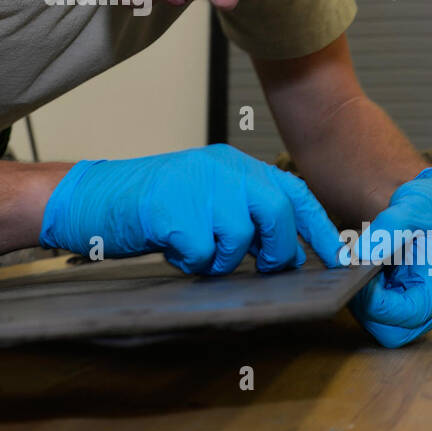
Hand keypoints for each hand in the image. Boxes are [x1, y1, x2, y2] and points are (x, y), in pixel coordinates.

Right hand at [40, 143, 344, 275]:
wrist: (89, 196)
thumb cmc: (147, 203)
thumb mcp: (203, 194)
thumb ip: (242, 211)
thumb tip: (287, 251)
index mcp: (231, 163)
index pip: (292, 191)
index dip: (320, 228)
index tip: (342, 257)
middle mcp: (220, 168)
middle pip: (275, 213)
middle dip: (274, 250)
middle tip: (258, 267)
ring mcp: (196, 186)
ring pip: (239, 239)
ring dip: (220, 259)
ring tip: (191, 249)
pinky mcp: (172, 210)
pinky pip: (203, 253)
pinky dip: (189, 262)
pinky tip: (170, 247)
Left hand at [346, 167, 431, 347]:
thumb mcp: (410, 206)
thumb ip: (384, 232)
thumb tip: (354, 257)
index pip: (409, 314)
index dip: (375, 303)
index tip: (355, 276)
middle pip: (396, 332)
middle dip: (367, 310)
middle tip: (352, 277)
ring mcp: (429, 305)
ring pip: (387, 327)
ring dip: (366, 305)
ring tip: (359, 269)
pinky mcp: (415, 301)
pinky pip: (386, 315)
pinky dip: (370, 299)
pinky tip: (365, 271)